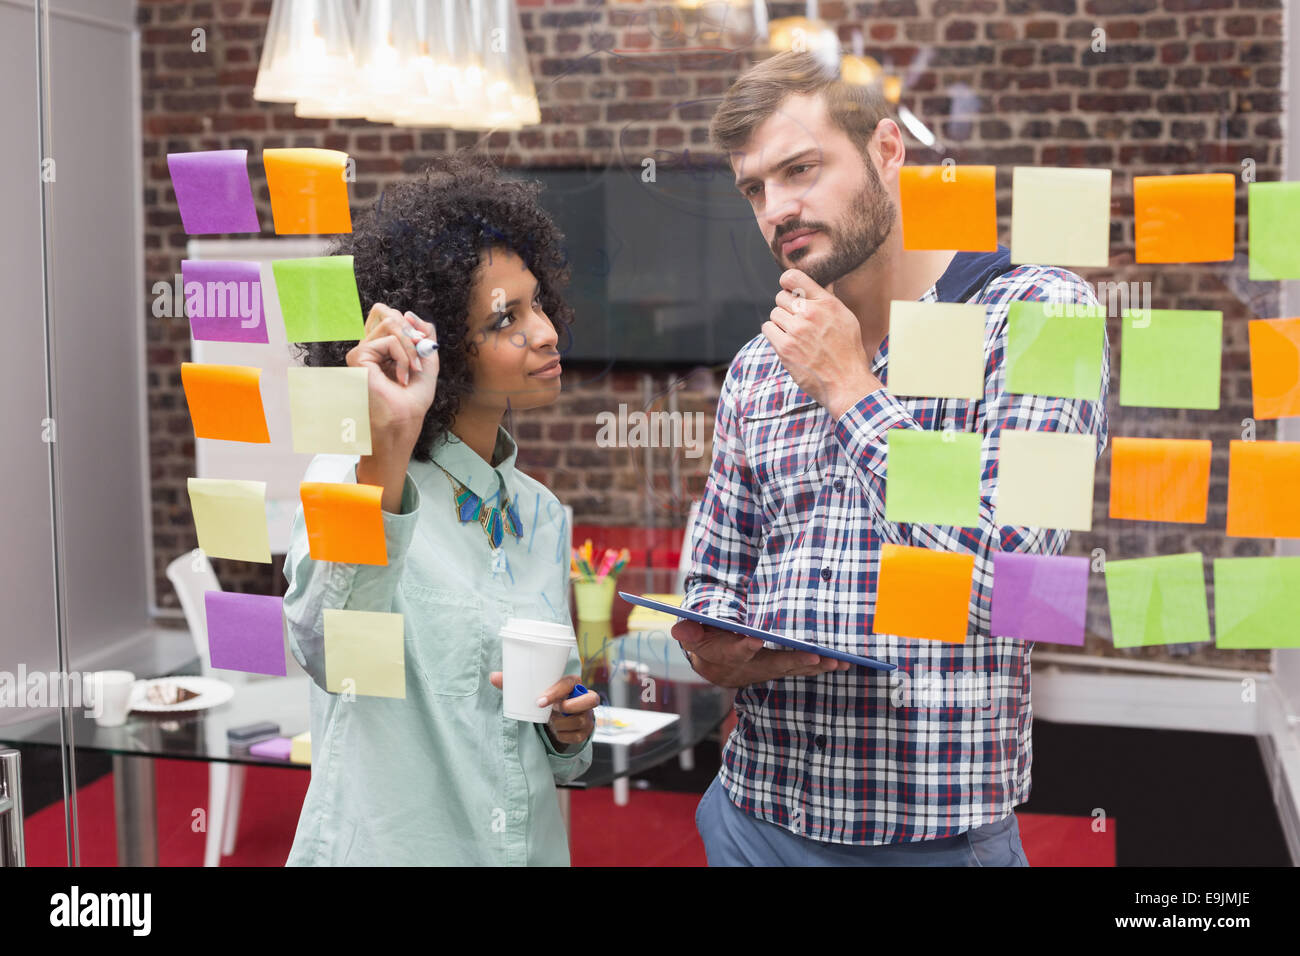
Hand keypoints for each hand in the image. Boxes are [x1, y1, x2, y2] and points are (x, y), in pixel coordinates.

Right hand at [346, 304, 438, 443]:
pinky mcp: (358, 357)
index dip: (408, 322)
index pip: (388, 314)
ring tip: (414, 370)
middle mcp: (369, 348)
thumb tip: (408, 313)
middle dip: (413, 333)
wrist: (405, 420)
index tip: (423, 343)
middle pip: (389, 314)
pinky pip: (389, 341)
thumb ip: (423, 335)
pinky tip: (402, 378)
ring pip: (392, 323)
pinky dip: (404, 356)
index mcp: (381, 348)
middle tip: (421, 356)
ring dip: (411, 347)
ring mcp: (362, 352)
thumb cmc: (413, 399)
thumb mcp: (427, 360)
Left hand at [488, 672, 597, 746]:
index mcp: (573, 683)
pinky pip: (578, 736)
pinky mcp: (587, 730)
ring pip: (580, 720)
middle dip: (571, 707)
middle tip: (552, 713)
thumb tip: (493, 677)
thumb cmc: (548, 698)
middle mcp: (586, 697)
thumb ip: (515, 683)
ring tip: (551, 721)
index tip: (539, 702)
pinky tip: (557, 731)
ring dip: (562, 723)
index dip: (556, 692)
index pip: (570, 683)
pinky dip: (564, 735)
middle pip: (591, 699)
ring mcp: (588, 714)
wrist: (561, 716)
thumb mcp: (535, 690)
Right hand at [671, 619, 849, 688]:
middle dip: (794, 661)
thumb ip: (689, 630)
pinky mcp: (781, 670)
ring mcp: (767, 670)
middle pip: (772, 665)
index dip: (743, 647)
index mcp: (725, 654)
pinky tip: (842, 664)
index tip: (754, 639)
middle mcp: (748, 667)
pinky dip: (820, 667)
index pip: (734, 651)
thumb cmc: (706, 636)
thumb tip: (679, 629)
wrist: (713, 663)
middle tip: (814, 656)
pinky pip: (802, 670)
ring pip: (792, 669)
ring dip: (814, 666)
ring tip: (835, 661)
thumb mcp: (693, 632)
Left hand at [762, 269, 880, 418]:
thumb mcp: (846, 318)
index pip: (793, 277)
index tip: (788, 289)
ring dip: (781, 323)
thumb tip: (817, 285)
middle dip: (786, 308)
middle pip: (781, 297)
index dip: (786, 282)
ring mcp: (796, 330)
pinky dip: (774, 334)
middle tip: (797, 322)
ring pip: (774, 313)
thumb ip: (828, 300)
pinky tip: (786, 342)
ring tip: (795, 335)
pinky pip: (768, 329)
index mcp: (827, 303)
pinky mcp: (785, 347)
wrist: (846, 382)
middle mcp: (811, 313)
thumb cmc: (848, 352)